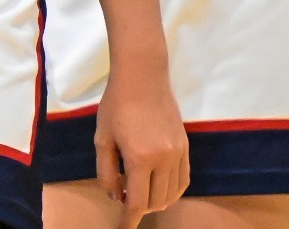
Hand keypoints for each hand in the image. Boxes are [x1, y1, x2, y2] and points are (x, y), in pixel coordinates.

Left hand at [94, 68, 188, 226]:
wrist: (143, 76)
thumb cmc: (116, 105)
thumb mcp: (103, 139)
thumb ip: (107, 172)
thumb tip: (116, 197)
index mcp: (140, 158)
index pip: (137, 202)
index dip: (129, 220)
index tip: (123, 228)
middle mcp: (164, 159)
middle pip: (156, 201)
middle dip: (140, 208)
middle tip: (125, 199)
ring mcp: (178, 153)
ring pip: (172, 194)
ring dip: (156, 200)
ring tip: (140, 192)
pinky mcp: (186, 146)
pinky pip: (183, 179)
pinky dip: (172, 190)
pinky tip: (160, 187)